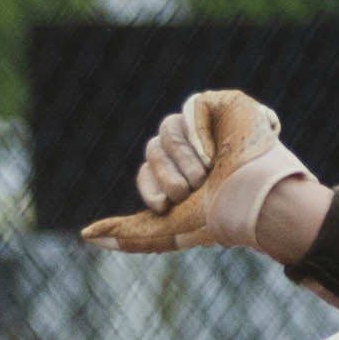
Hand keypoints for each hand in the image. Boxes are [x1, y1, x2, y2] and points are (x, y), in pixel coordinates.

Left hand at [81, 88, 311, 256]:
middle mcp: (191, 150)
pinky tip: (218, 149)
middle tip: (196, 188)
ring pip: (167, 130)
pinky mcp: (223, 104)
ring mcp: (207, 126)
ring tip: (210, 172)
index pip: (147, 171)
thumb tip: (86, 235)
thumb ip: (126, 234)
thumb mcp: (164, 231)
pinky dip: (200, 133)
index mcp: (178, 175)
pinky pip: (190, 108)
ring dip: (186, 159)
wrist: (252, 201)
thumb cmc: (216, 218)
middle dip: (171, 177)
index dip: (153, 188)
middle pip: (153, 149)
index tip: (168, 205)